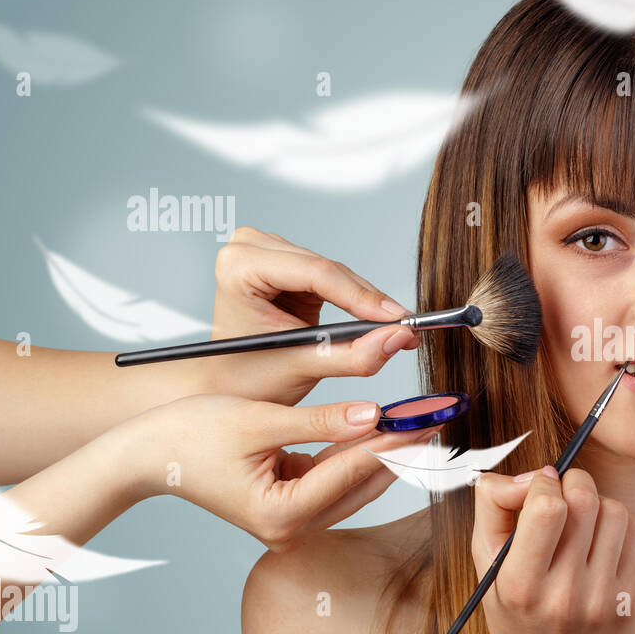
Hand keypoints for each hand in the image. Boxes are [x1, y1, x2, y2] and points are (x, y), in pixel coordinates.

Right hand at [125, 393, 435, 550]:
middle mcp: (289, 529)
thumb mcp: (258, 420)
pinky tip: (386, 429)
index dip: (394, 440)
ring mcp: (290, 523)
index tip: (428, 416)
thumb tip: (374, 415)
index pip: (352, 470)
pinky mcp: (290, 509)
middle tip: (438, 415)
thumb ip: (320, 422)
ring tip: (421, 419)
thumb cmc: (189, 434)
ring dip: (385, 451)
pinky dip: (357, 454)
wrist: (146, 454)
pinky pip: (335, 480)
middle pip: (361, 484)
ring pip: (354, 485)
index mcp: (280, 514)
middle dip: (400, 448)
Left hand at [201, 226, 419, 404]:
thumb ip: (352, 355)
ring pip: (336, 272)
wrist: (226, 385)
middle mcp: (250, 248)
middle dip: (370, 302)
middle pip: (328, 269)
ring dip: (365, 300)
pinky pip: (333, 278)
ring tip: (395, 328)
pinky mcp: (287, 263)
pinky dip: (355, 300)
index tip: (398, 319)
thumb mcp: (302, 368)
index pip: (315, 273)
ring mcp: (268, 251)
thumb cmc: (246, 378)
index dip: (362, 297)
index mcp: (239, 266)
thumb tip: (399, 337)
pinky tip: (375, 319)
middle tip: (408, 328)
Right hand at [471, 466, 634, 633]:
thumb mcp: (486, 567)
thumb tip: (534, 472)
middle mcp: (564, 596)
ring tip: (579, 519)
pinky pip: (633, 531)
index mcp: (520, 586)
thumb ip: (493, 507)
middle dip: (571, 482)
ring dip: (595, 501)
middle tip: (561, 492)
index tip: (536, 490)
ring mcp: (604, 601)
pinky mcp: (632, 601)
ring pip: (613, 510)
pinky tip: (598, 538)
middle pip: (584, 501)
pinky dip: (615, 522)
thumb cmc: (514, 615)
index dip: (541, 483)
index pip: (546, 507)